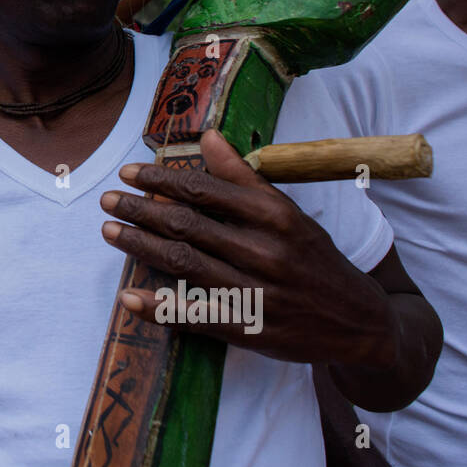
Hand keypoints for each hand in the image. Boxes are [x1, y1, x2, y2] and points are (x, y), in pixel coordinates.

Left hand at [98, 129, 396, 367]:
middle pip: (187, 225)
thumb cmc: (314, 258)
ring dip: (140, 247)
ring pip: (184, 265)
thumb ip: (245, 177)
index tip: (129, 172)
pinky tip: (128, 298)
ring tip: (109, 232)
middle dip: (140, 210)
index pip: (205, 191)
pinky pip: (195, 317)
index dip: (161, 180)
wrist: (359, 322)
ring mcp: (257, 294)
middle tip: (108, 200)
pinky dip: (159, 308)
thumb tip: (209, 136)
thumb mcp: (288, 211)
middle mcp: (265, 252)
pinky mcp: (250, 330)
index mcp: (275, 216)